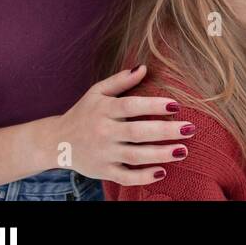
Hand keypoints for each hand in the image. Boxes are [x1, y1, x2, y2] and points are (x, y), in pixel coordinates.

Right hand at [51, 65, 189, 185]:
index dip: (153, 105)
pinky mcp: (103, 171)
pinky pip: (125, 177)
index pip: (131, 106)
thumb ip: (120, 80)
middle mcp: (103, 132)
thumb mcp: (97, 92)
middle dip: (166, 132)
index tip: (176, 105)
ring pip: (135, 156)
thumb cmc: (83, 113)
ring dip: (161, 155)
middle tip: (190, 129)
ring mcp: (103, 153)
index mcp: (104, 110)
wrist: (56, 142)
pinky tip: (162, 172)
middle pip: (138, 132)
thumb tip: (144, 67)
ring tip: (183, 150)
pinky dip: (143, 177)